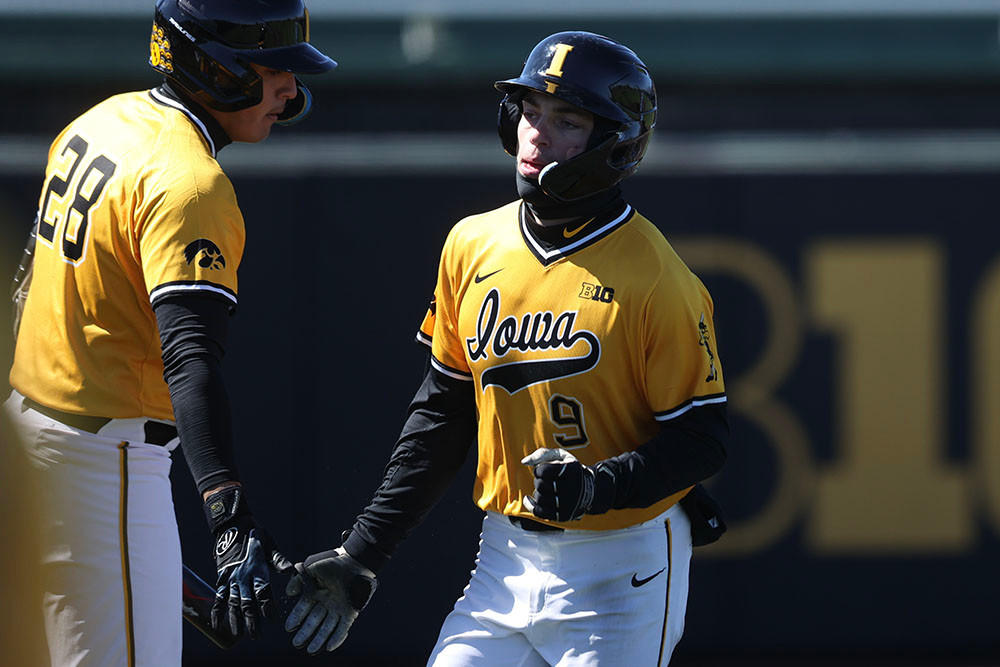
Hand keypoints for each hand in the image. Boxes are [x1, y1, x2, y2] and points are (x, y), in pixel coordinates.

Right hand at [203, 486, 292, 638]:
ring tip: (239, 634)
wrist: (232, 523)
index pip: (263, 593)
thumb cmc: (256, 533)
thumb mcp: (270, 545)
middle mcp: (242, 576)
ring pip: (232, 603)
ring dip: (235, 619)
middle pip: (247, 603)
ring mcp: (230, 577)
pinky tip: (217, 624)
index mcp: (257, 569)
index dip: (268, 608)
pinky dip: (217, 610)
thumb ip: (280, 561)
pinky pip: (218, 596)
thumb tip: (292, 572)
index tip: (273, 621)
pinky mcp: (221, 577)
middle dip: (252, 621)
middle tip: (257, 636)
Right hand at [284, 547, 376, 653]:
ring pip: (327, 627)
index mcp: (316, 592)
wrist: (355, 560)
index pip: (303, 609)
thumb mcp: (311, 567)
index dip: (296, 618)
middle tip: (297, 643)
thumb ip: (298, 579)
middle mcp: (326, 602)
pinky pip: (343, 627)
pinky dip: (337, 637)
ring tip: (311, 649)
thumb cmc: (333, 561)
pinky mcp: (351, 611)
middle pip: (314, 621)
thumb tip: (288, 593)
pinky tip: (330, 646)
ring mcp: (339, 608)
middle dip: (305, 632)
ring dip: (319, 639)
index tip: (289, 627)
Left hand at [521, 447, 615, 520]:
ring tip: (545, 488)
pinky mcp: (564, 516)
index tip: (545, 469)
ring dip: (538, 492)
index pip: (543, 471)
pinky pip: (540, 513)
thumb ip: (542, 454)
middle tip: (545, 479)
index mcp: (572, 470)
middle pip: (540, 485)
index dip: (539, 469)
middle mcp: (572, 488)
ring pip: (540, 499)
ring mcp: (569, 504)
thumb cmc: (570, 469)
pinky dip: (531, 506)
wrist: (590, 489)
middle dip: (538, 481)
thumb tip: (524, 462)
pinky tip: (529, 499)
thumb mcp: (561, 456)